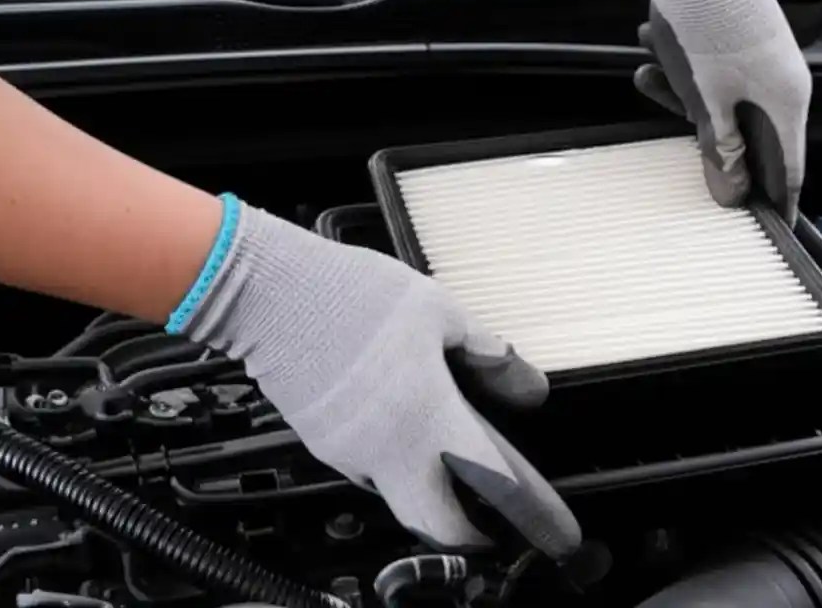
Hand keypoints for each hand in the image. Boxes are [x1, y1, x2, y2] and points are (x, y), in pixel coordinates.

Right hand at [172, 197, 579, 559]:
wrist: (269, 291)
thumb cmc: (350, 295)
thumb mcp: (441, 312)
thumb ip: (489, 355)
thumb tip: (526, 386)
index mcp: (425, 416)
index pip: (491, 484)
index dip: (529, 513)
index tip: (552, 528)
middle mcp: (385, 449)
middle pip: (435, 524)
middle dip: (468, 530)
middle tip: (492, 516)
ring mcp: (348, 451)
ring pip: (397, 497)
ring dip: (428, 491)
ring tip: (451, 460)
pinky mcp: (322, 442)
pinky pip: (367, 469)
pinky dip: (394, 462)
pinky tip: (405, 426)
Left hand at [624, 0, 811, 224]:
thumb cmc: (709, 27)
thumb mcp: (707, 101)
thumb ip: (720, 150)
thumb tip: (732, 196)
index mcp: (785, 105)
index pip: (788, 171)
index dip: (777, 204)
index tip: (772, 234)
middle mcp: (779, 86)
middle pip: (747, 138)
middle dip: (705, 137)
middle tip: (686, 144)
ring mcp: (758, 64)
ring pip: (719, 104)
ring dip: (678, 95)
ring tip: (651, 71)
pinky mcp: (737, 47)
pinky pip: (709, 76)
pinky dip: (678, 72)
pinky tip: (650, 54)